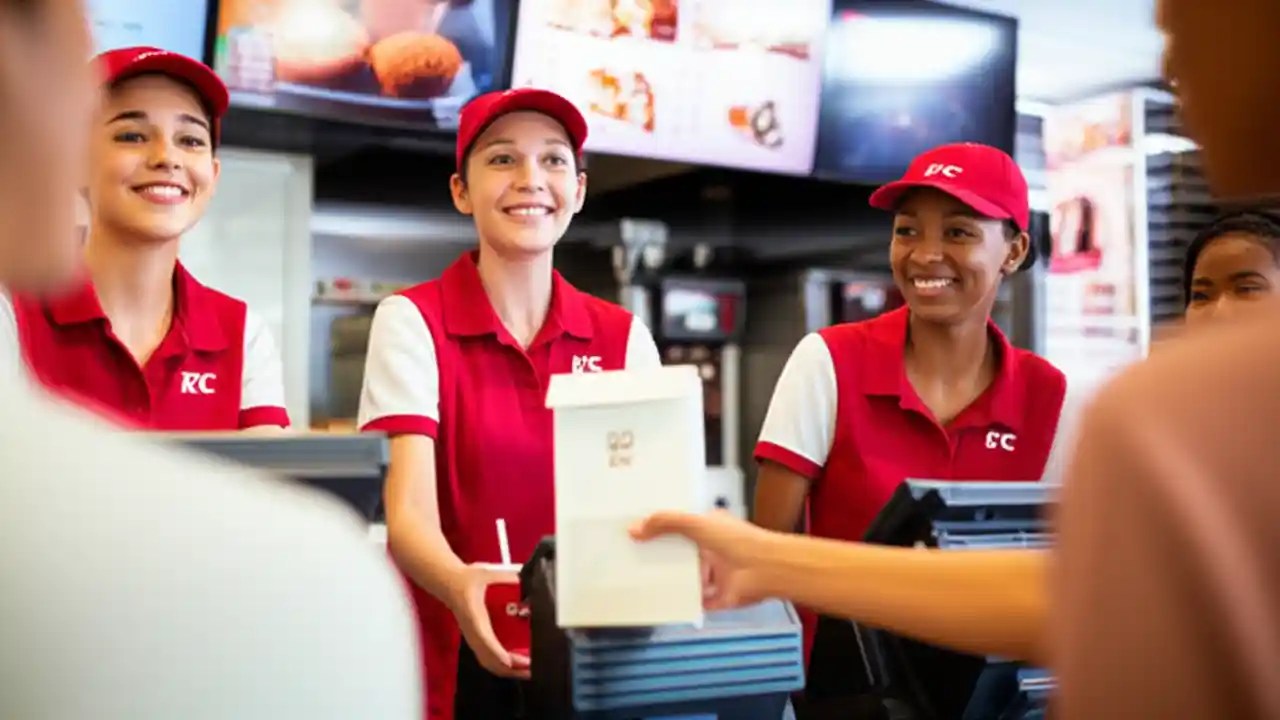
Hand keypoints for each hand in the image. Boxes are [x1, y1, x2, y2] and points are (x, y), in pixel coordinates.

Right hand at [444, 564, 530, 678]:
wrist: (449, 583)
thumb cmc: (466, 580)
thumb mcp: (485, 573)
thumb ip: (505, 576)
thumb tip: (524, 579)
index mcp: (475, 618)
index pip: (486, 641)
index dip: (499, 654)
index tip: (512, 661)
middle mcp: (473, 633)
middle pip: (490, 660)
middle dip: (510, 669)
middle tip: (531, 669)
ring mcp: (473, 639)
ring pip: (489, 663)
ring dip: (507, 670)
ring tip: (527, 670)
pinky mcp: (475, 640)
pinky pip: (488, 659)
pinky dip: (502, 665)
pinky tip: (516, 663)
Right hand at [630, 511, 779, 610]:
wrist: (766, 569)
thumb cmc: (737, 541)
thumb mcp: (695, 523)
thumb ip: (665, 523)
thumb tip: (635, 529)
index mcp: (711, 528)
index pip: (683, 526)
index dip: (664, 529)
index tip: (641, 532)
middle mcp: (715, 550)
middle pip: (685, 554)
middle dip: (665, 557)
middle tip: (636, 559)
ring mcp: (719, 575)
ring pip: (691, 579)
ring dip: (675, 582)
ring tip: (645, 582)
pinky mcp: (721, 597)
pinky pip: (700, 603)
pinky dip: (687, 604)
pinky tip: (666, 604)